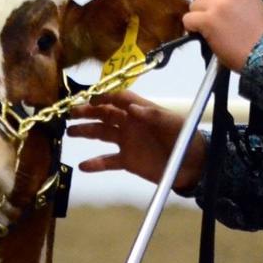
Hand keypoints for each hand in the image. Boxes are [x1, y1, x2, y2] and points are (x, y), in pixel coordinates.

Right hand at [69, 90, 207, 191]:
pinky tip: (82, 166)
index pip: (119, 99)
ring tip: (69, 132)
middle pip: (105, 114)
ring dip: (86, 131)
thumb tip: (131, 108)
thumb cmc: (184, 139)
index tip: (90, 98)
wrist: (193, 166)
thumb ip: (152, 115)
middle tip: (71, 113)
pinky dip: (95, 163)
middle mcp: (130, 124)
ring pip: (102, 134)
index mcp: (141, 111)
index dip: (104, 96)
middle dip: (88, 112)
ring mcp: (127, 142)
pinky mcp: (128, 161)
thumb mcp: (171, 124)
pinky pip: (108, 161)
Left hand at [183, 0, 262, 72]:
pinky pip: (188, 19)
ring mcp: (218, 5)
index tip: (222, 10)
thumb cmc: (260, 38)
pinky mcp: (208, 20)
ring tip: (212, 30)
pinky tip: (204, 35)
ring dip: (198, 18)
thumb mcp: (253, 6)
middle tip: (205, 11)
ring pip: (193, 5)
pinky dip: (192, 28)